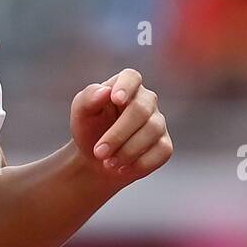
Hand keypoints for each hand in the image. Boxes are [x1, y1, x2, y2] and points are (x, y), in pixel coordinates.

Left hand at [69, 68, 171, 184]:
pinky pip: (161, 152)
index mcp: (125, 86)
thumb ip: (88, 98)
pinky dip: (139, 163)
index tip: (115, 99)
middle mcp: (146, 101)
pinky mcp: (165, 145)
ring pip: (152, 131)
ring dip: (127, 151)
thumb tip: (105, 92)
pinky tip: (121, 169)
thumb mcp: (81, 113)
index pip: (132, 77)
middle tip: (98, 152)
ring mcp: (158, 122)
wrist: (96, 160)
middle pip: (140, 110)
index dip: (126, 86)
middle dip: (118, 134)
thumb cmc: (89, 129)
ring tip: (107, 163)